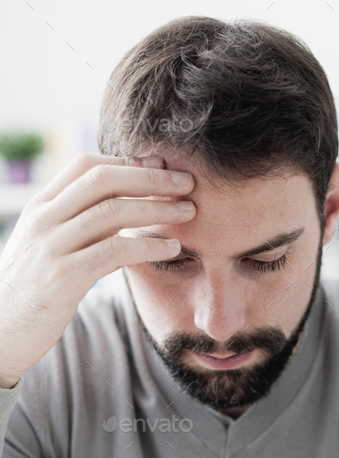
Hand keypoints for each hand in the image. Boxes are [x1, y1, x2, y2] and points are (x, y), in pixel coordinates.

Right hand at [0, 153, 194, 387]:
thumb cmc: (31, 294)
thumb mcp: (48, 251)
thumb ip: (78, 229)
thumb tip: (122, 217)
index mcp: (40, 208)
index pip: (86, 166)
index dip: (127, 162)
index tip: (160, 166)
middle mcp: (44, 220)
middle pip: (103, 180)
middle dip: (150, 178)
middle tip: (186, 182)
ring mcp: (52, 247)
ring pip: (112, 212)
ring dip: (157, 208)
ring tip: (188, 212)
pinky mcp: (63, 278)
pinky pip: (115, 251)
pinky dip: (149, 245)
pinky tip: (172, 248)